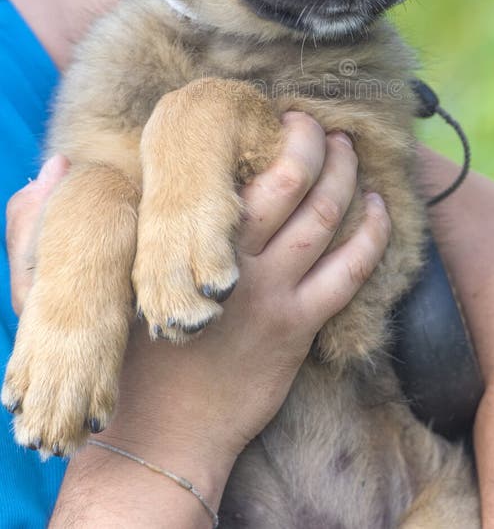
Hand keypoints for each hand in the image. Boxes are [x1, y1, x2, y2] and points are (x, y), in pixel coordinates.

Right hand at [6, 113, 389, 527]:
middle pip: (290, 177)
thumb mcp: (77, 288)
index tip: (268, 114)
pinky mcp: (299, 327)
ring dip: (346, 176)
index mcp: (182, 241)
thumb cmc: (125, 356)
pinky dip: (372, 234)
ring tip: (351, 152)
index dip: (256, 131)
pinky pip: (350, 270)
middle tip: (316, 125)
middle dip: (312, 141)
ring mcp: (271, 292)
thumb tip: (56, 162)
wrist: (161, 435)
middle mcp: (232, 257)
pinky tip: (381, 209)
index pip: (227, 168)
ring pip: (324, 215)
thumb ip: (56, 225)